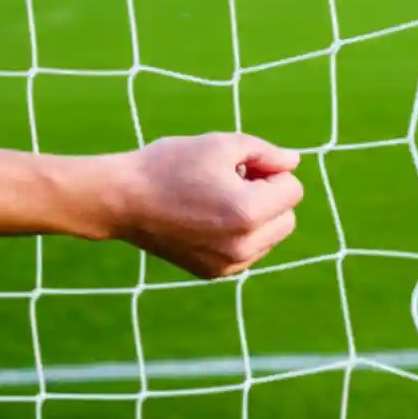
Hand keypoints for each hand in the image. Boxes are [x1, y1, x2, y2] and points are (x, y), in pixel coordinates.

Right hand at [113, 132, 303, 278]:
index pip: (293, 190)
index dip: (270, 171)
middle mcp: (243, 246)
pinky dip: (239, 235)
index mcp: (248, 213)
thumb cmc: (171, 165)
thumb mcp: (220, 145)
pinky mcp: (213, 273)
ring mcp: (228, 264)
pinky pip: (248, 252)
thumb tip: (294, 163)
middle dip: (269, 197)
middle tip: (230, 181)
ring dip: (257, 217)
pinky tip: (207, 218)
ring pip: (270, 237)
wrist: (123, 199)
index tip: (240, 166)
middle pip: (288, 218)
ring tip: (217, 199)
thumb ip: (265, 152)